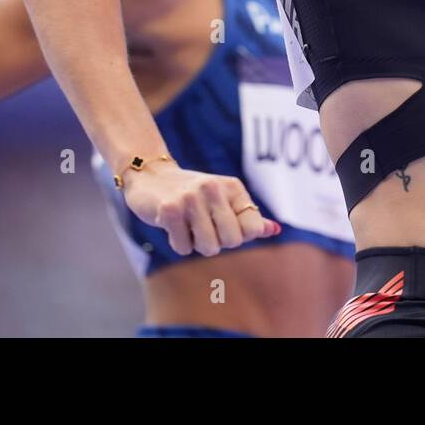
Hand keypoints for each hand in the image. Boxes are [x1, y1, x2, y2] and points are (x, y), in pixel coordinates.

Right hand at [121, 164, 280, 256]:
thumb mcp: (223, 200)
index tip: (222, 223)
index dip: (238, 235)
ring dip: (196, 244)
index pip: (253, 229)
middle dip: (217, 242)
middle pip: (232, 242)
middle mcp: (214, 189)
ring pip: (208, 248)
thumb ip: (248, 217)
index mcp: (232, 187)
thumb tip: (274, 230)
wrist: (150, 176)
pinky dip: (177, 243)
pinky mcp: (170, 209)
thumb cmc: (192, 194)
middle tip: (202, 225)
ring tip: (187, 224)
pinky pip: (183, 248)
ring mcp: (191, 198)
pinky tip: (171, 224)